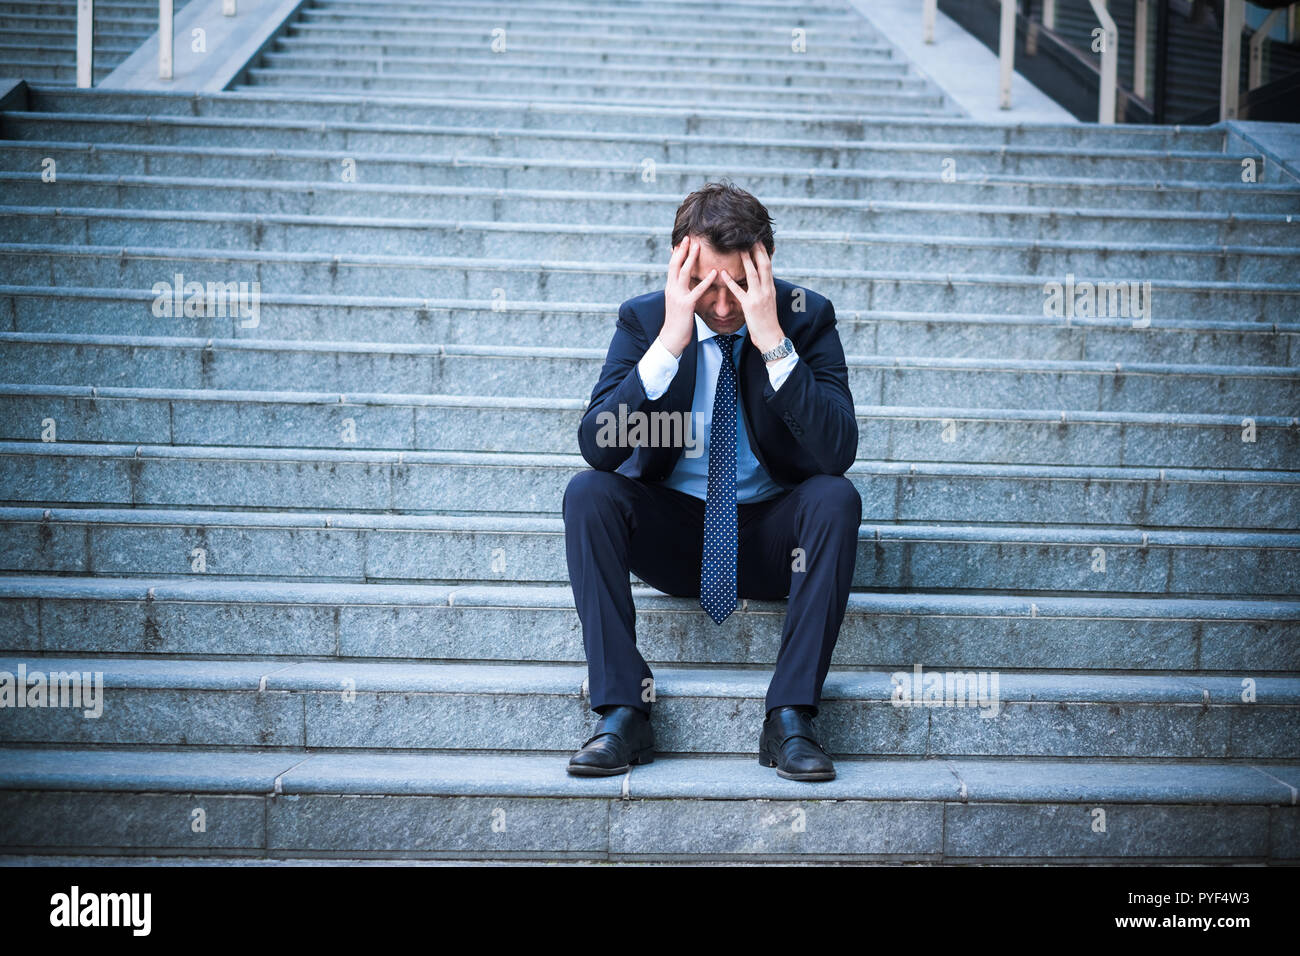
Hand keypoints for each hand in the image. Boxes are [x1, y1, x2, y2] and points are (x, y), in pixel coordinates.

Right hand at [660, 236, 714, 357]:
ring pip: (683, 272)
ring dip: (691, 258)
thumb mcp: (676, 302)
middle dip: (682, 250)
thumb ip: (679, 290)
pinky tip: (714, 273)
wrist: (672, 337)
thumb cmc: (677, 320)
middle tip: (689, 237)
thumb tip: (683, 282)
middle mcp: (672, 289)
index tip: (682, 241)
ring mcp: (678, 296)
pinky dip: (706, 280)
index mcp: (670, 288)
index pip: (672, 266)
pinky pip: (697, 290)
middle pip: (675, 264)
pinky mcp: (687, 305)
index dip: (676, 252)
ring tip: (698, 246)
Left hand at [720, 242, 783, 355]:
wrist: (771, 337)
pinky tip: (723, 273)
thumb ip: (765, 288)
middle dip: (758, 250)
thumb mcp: (769, 300)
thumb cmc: (768, 320)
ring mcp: (759, 297)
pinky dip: (731, 282)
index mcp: (771, 287)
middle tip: (751, 236)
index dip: (764, 251)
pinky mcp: (749, 306)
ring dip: (746, 260)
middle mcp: (767, 289)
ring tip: (739, 248)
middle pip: (763, 265)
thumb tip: (762, 277)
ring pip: (753, 274)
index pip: (768, 265)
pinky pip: (739, 291)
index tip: (758, 240)